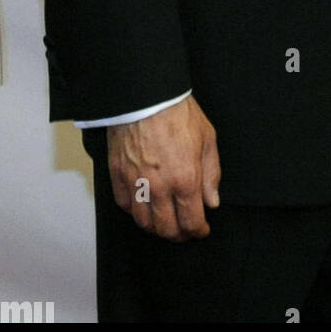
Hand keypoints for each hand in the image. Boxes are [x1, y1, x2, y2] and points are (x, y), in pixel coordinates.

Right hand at [107, 95, 219, 240]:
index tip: (202, 230)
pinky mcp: (118, 176)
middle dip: (179, 235)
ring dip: (157, 229)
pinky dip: (136, 213)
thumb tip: (212, 202)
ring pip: (144, 223)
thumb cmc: (178, 112)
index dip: (198, 231)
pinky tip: (145, 209)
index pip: (191, 221)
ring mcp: (136, 183)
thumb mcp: (207, 139)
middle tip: (185, 232)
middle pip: (167, 228)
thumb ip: (211, 174)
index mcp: (185, 179)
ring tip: (166, 225)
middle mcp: (159, 187)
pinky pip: (125, 206)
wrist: (147, 96)